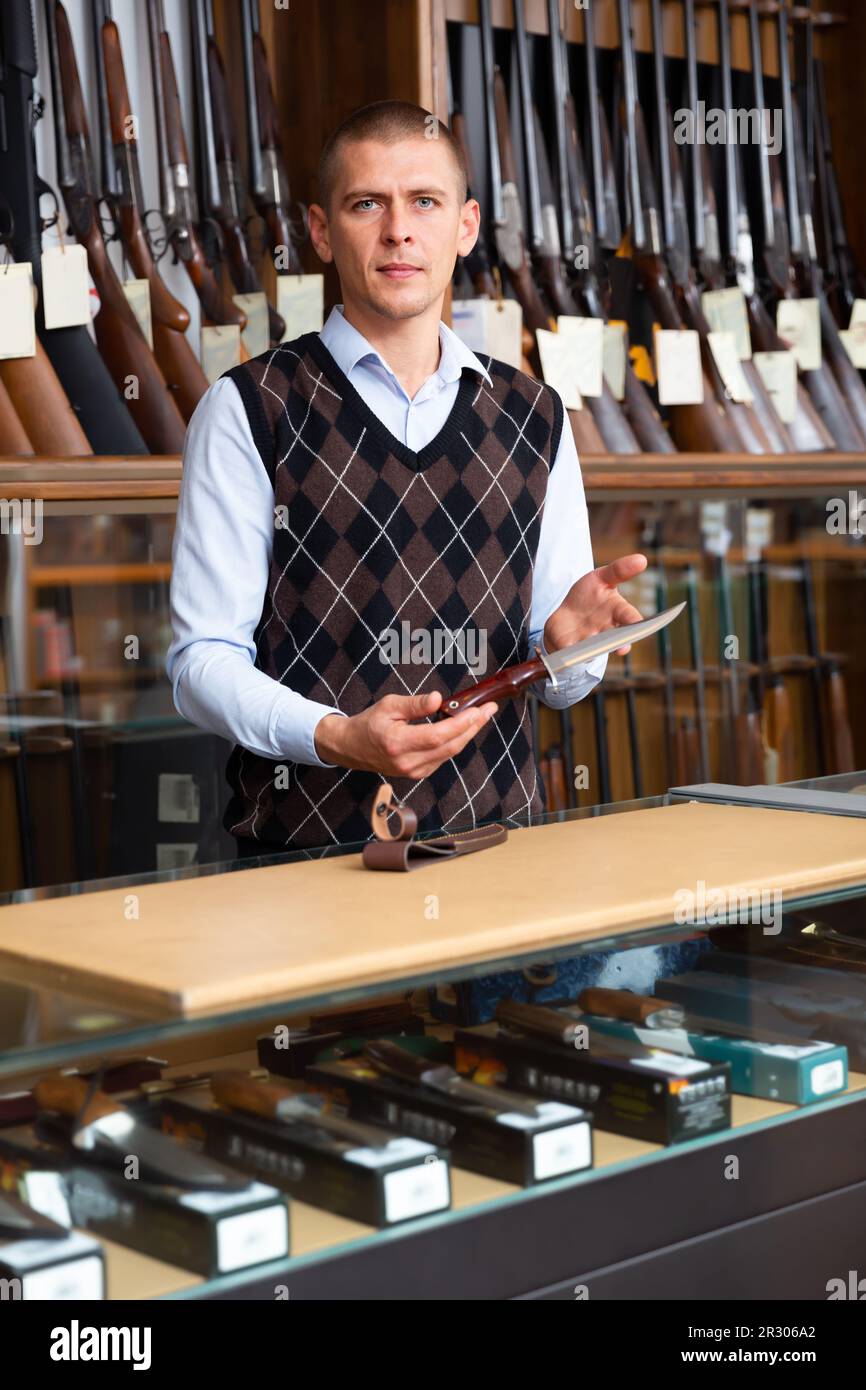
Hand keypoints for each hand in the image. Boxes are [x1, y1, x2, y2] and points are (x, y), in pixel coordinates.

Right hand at [313, 690, 498, 778]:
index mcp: (398, 743)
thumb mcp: (388, 705)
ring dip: (468, 734)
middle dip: (473, 727)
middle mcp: (408, 762)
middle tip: (489, 709)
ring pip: (450, 753)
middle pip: (450, 746)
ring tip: (481, 715)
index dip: (462, 723)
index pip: (438, 735)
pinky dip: (455, 742)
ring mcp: (414, 771)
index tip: (479, 709)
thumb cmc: (369, 723)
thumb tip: (438, 699)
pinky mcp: (418, 774)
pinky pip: (443, 757)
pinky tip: (462, 727)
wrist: (352, 748)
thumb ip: (414, 704)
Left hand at [543, 553, 647, 657]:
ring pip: (594, 648)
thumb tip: (641, 559)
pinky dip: (571, 651)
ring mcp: (589, 641)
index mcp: (617, 612)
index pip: (629, 617)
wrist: (566, 617)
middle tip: (623, 648)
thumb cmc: (589, 597)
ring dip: (593, 648)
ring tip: (591, 646)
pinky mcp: (570, 647)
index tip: (637, 624)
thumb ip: (620, 570)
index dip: (635, 622)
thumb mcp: (602, 578)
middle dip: (619, 643)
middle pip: (616, 638)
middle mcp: (607, 631)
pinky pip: (571, 651)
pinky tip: (570, 650)